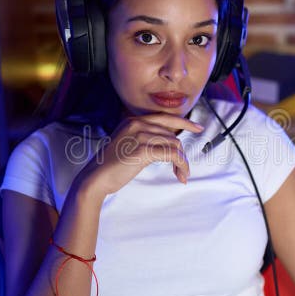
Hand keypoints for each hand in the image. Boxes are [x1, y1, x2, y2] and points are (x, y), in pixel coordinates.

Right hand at [77, 113, 203, 199]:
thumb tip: (170, 140)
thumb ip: (145, 137)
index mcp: (133, 120)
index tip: (198, 128)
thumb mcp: (127, 143)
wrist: (96, 178)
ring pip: (175, 145)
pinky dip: (181, 165)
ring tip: (181, 175)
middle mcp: (137, 124)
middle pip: (172, 135)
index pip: (165, 117)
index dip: (185, 122)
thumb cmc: (112, 165)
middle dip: (181, 153)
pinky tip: (180, 175)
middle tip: (183, 170)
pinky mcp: (143, 150)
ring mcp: (140, 135)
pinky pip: (172, 155)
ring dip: (182, 162)